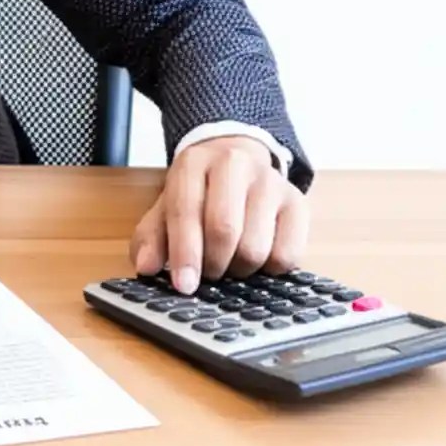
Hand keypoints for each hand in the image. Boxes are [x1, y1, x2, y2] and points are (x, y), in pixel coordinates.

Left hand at [129, 136, 309, 294]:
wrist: (236, 161)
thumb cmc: (197, 194)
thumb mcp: (165, 209)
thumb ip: (150, 237)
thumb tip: (146, 267)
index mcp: (194, 163)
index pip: (186, 211)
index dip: (184, 253)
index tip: (184, 285)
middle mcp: (235, 164)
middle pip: (224, 229)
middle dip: (212, 264)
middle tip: (207, 273)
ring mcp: (271, 181)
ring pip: (256, 247)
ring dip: (238, 269)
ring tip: (229, 262)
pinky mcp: (298, 202)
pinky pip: (287, 255)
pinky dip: (268, 270)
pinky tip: (256, 259)